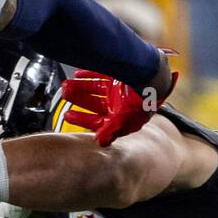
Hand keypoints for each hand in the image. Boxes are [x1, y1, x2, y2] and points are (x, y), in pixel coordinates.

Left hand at [60, 69, 177, 147]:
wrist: (153, 79)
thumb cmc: (140, 103)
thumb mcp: (121, 121)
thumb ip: (109, 132)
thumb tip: (99, 143)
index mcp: (119, 117)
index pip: (96, 121)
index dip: (81, 119)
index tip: (67, 115)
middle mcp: (118, 104)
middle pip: (94, 103)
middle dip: (78, 99)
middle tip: (64, 94)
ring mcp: (118, 90)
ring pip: (95, 88)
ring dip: (80, 87)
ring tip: (66, 84)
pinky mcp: (120, 76)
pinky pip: (101, 74)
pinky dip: (89, 74)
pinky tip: (78, 73)